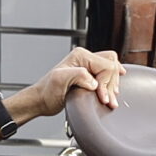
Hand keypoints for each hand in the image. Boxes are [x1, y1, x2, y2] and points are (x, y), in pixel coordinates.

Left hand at [11, 47, 125, 119]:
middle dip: (112, 84)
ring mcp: (88, 67)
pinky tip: (111, 92)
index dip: (106, 83)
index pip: (107, 65)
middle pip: (112, 65)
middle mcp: (85, 58)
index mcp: (81, 55)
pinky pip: (108, 76)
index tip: (101, 96)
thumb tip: (94, 82)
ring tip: (109, 100)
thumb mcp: (60, 80)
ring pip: (112, 70)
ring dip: (113, 86)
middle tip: (107, 99)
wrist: (42, 100)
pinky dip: (111, 85)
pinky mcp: (90, 76)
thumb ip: (78, 75)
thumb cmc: (48, 92)